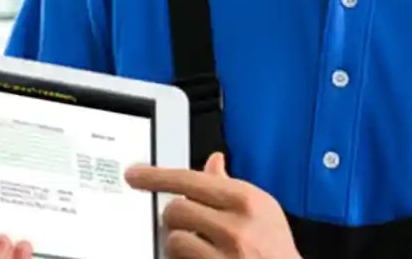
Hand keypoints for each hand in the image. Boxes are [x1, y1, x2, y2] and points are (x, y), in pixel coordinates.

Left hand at [125, 153, 300, 258]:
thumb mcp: (262, 211)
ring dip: (178, 243)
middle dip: (174, 218)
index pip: (190, 179)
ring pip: (174, 239)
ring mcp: (227, 253)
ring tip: (197, 247)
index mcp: (247, 200)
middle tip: (185, 224)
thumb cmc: (276, 250)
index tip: (135, 175)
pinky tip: (200, 258)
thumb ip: (231, 186)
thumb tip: (213, 162)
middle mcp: (237, 225)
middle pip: (176, 208)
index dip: (156, 176)